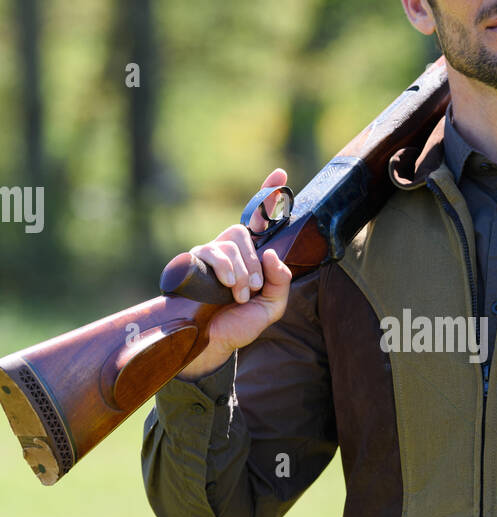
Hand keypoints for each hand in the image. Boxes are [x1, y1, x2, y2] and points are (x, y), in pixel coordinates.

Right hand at [177, 168, 292, 379]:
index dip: (269, 195)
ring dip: (243, 271)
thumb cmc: (238, 324)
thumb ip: (281, 281)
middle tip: (253, 289)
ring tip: (239, 294)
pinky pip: (215, 251)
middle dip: (256, 263)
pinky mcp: (194, 260)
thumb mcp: (272, 306)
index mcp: (251, 257)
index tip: (281, 174)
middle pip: (247, 232)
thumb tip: (273, 254)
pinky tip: (227, 286)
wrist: (211, 342)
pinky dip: (227, 269)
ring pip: (233, 241)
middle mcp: (230, 249)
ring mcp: (210, 252)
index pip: (261, 221)